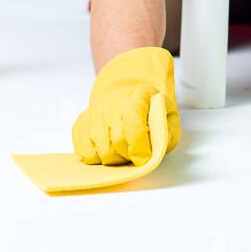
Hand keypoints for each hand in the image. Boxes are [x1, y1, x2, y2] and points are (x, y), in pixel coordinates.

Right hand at [72, 46, 180, 164]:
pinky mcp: (80, 125)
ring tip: (122, 150)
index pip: (133, 125)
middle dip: (128, 156)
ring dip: (113, 158)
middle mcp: (111, 104)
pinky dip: (96, 158)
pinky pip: (84, 152)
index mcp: (138, 97)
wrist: (127, 93)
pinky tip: (108, 149)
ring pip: (99, 151)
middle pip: (116, 142)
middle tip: (135, 153)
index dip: (139, 147)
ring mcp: (93, 114)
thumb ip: (168, 133)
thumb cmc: (150, 108)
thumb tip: (153, 153)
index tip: (144, 158)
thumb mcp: (169, 115)